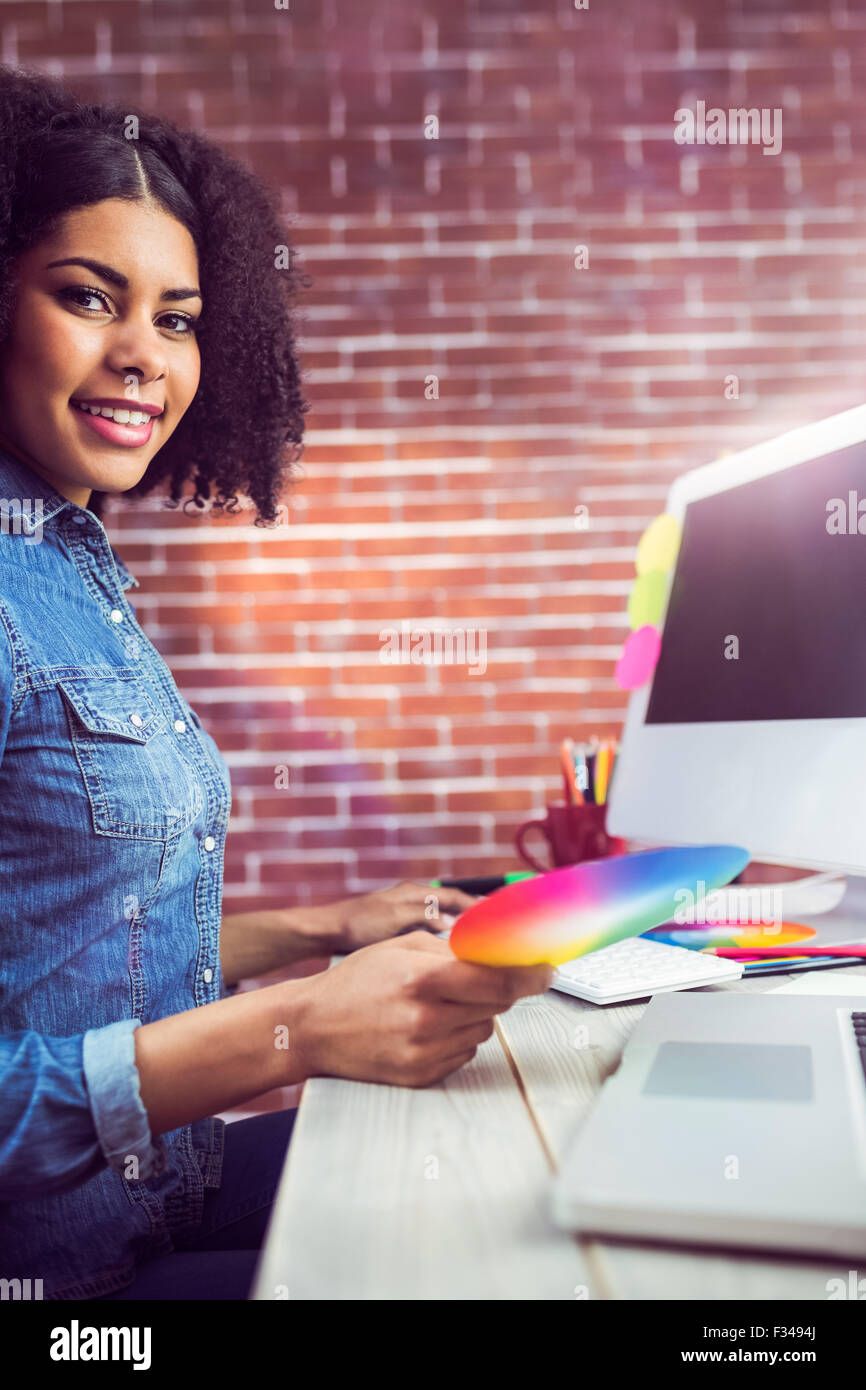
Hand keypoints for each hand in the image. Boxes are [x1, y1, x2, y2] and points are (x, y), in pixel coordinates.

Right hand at [296, 930, 553, 1087]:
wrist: (312, 1028)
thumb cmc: (356, 982)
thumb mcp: (400, 949)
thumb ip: (452, 950)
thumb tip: (499, 949)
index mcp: (424, 979)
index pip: (499, 981)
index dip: (531, 975)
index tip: (547, 970)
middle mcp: (427, 1019)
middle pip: (496, 1006)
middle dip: (498, 990)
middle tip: (482, 980)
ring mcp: (425, 1053)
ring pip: (482, 1030)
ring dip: (474, 1014)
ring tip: (436, 1003)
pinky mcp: (422, 1076)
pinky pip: (463, 1053)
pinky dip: (456, 1037)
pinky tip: (426, 1026)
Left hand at [311, 879, 479, 952]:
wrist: (327, 931)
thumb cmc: (357, 923)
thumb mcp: (395, 919)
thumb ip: (427, 917)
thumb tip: (457, 921)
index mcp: (415, 892)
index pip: (456, 896)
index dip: (478, 906)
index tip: (499, 916)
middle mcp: (414, 900)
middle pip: (452, 908)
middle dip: (472, 920)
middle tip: (493, 934)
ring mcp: (406, 915)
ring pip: (441, 922)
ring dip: (457, 932)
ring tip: (476, 948)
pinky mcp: (399, 930)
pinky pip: (428, 934)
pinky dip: (441, 942)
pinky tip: (446, 956)